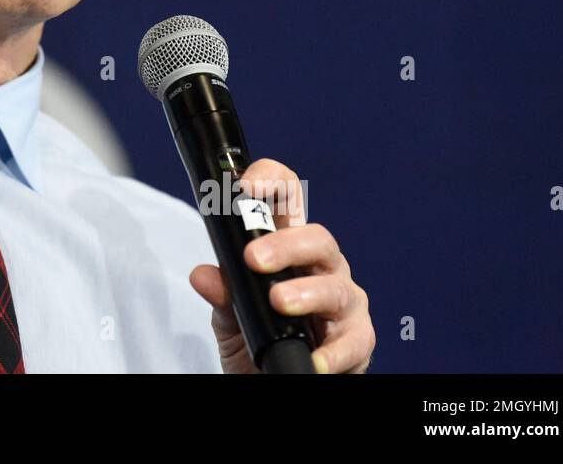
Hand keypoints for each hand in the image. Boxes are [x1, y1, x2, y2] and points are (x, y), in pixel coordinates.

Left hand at [188, 159, 374, 373]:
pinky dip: (333, 351)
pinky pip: (354, 341)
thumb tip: (203, 275)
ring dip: (307, 293)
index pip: (288, 198)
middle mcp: (323, 268)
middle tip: (254, 259)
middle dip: (285, 245)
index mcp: (290, 248)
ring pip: (336, 286)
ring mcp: (344, 303)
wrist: (269, 381)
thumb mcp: (231, 317)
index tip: (246, 186)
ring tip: (279, 302)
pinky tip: (312, 358)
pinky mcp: (358, 341)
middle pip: (317, 238)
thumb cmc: (258, 339)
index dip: (272, 181)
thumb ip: (223, 294)